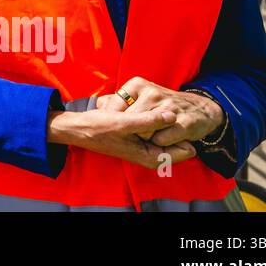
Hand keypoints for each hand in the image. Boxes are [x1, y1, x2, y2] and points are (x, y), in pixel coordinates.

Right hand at [47, 107, 195, 170]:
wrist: (80, 127)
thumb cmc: (98, 128)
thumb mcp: (122, 123)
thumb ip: (149, 121)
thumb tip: (172, 116)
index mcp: (152, 156)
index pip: (186, 150)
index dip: (179, 133)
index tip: (165, 119)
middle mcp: (153, 152)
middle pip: (176, 137)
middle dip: (168, 124)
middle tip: (145, 114)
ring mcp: (148, 143)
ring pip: (166, 128)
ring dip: (158, 117)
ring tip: (137, 111)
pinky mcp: (142, 134)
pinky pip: (156, 124)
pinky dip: (150, 114)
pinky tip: (135, 109)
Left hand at [107, 77, 224, 147]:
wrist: (200, 108)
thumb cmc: (162, 105)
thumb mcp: (140, 96)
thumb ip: (117, 101)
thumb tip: (96, 106)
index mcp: (138, 84)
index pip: (115, 108)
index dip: (116, 122)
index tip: (121, 126)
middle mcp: (152, 92)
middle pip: (129, 122)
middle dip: (132, 132)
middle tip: (140, 133)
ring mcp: (168, 106)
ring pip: (144, 131)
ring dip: (146, 138)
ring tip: (154, 134)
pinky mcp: (183, 122)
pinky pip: (161, 139)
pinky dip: (161, 143)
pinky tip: (167, 138)